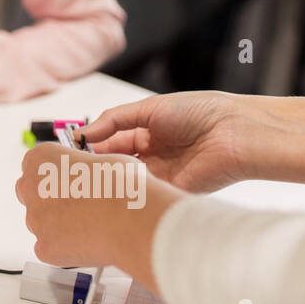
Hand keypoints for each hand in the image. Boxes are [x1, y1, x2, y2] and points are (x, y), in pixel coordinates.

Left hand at [16, 143, 181, 288]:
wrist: (132, 220)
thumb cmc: (123, 188)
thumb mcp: (102, 159)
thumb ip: (80, 166)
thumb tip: (86, 174)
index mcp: (41, 159)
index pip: (34, 166)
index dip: (53, 176)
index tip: (66, 182)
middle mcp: (31, 187)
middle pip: (31, 194)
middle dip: (49, 200)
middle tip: (76, 207)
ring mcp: (35, 220)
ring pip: (40, 224)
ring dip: (57, 225)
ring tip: (89, 225)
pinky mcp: (44, 247)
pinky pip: (49, 248)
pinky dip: (64, 248)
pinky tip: (87, 242)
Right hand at [83, 91, 304, 192]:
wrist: (233, 132)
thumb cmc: (199, 112)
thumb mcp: (148, 108)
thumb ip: (113, 120)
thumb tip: (85, 132)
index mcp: (146, 133)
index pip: (109, 143)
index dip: (90, 146)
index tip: (71, 148)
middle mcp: (151, 156)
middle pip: (113, 164)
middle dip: (94, 165)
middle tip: (73, 166)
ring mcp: (160, 176)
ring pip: (125, 181)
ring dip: (108, 178)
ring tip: (87, 175)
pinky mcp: (170, 193)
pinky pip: (143, 194)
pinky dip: (126, 191)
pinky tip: (111, 186)